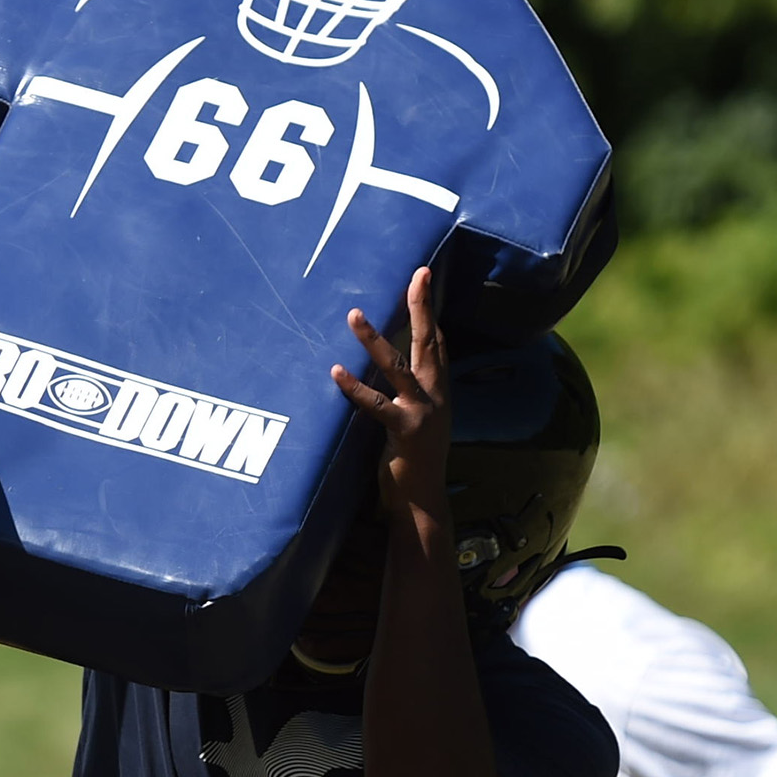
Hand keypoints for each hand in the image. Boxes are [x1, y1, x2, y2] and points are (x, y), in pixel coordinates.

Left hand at [331, 266, 449, 524]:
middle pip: (428, 342)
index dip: (431, 312)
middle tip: (418, 274)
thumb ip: (412, 396)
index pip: (437, 344)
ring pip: (397, 366)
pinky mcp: (403, 431)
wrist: (422, 501)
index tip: (423, 280)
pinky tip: (336, 370)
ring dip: (374, 340)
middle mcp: (436, 396)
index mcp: (440, 392)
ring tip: (355, 314)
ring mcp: (422, 412)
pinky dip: (354, 387)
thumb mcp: (419, 422)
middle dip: (422, 306)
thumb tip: (396, 374)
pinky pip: (375, 404)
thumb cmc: (415, 462)